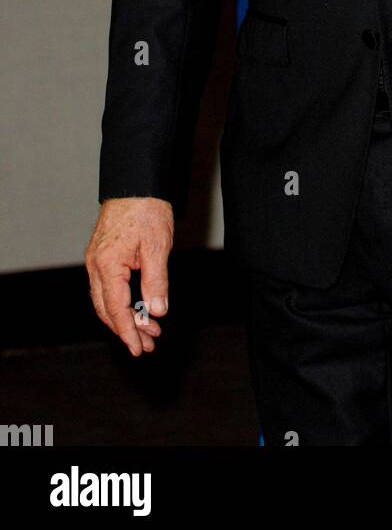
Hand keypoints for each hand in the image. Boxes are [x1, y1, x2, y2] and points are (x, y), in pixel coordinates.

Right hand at [85, 197, 172, 356]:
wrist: (136, 181)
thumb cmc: (147, 209)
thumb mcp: (157, 248)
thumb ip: (156, 282)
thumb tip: (156, 311)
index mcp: (107, 265)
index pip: (116, 309)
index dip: (128, 332)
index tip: (139, 348)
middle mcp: (95, 264)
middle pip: (106, 309)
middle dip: (127, 329)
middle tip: (148, 344)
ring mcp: (95, 258)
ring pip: (105, 299)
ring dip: (125, 316)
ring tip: (148, 328)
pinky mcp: (101, 253)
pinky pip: (106, 285)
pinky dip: (120, 300)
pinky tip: (136, 306)